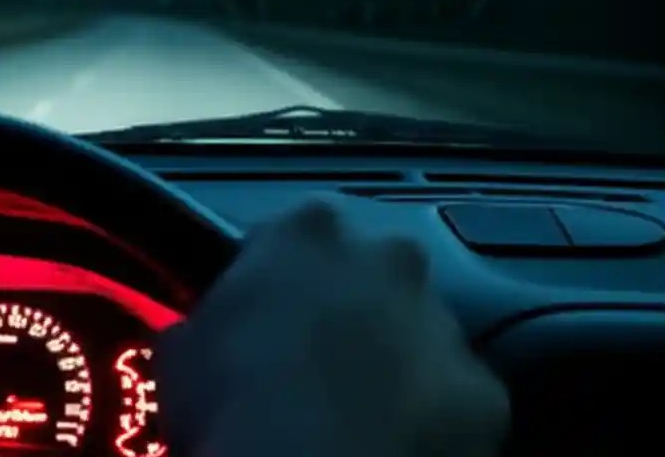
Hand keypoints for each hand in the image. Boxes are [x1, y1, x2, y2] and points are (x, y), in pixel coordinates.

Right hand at [156, 202, 508, 456]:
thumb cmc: (230, 399)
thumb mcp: (183, 346)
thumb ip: (208, 320)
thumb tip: (204, 336)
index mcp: (309, 228)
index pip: (295, 233)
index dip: (277, 277)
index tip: (262, 316)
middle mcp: (389, 257)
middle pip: (371, 273)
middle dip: (348, 309)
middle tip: (308, 364)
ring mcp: (443, 323)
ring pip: (417, 336)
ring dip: (390, 363)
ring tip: (348, 415)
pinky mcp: (482, 391)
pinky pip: (452, 400)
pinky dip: (427, 419)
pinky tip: (387, 444)